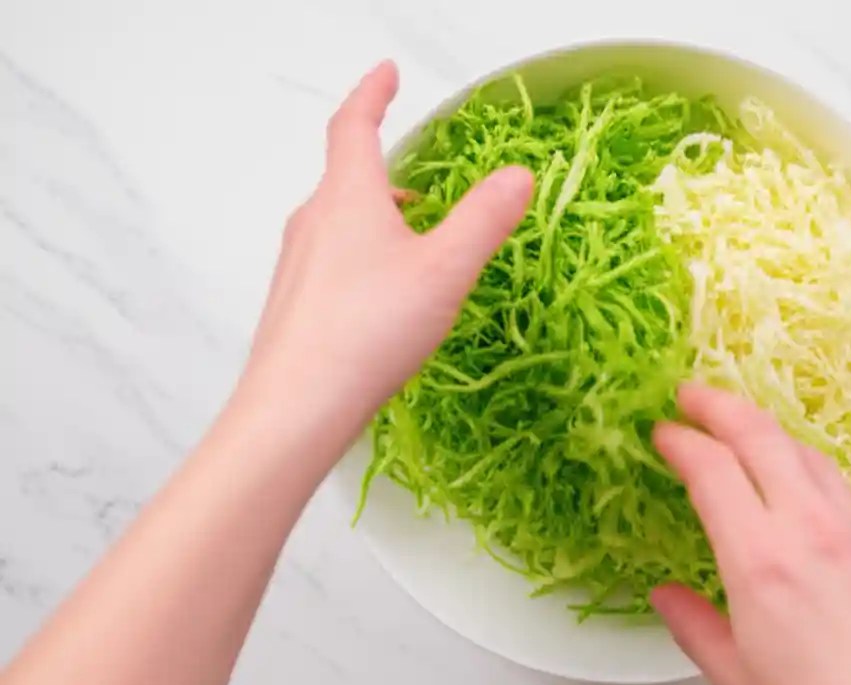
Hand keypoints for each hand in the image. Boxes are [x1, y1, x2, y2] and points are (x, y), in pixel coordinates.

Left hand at [242, 60, 533, 427]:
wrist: (296, 407)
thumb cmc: (371, 327)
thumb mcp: (445, 270)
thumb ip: (485, 219)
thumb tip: (519, 174)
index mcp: (347, 197)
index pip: (353, 126)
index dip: (372, 94)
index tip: (387, 73)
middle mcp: (313, 221)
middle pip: (345, 177)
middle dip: (383, 169)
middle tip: (421, 180)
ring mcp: (297, 264)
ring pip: (338, 221)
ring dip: (376, 216)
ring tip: (414, 239)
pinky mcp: (294, 304)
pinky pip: (331, 260)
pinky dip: (363, 255)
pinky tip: (386, 296)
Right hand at [652, 385, 850, 684]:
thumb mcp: (735, 676)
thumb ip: (694, 627)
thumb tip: (666, 598)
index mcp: (758, 558)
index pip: (709, 469)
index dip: (680, 441)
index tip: (662, 433)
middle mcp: (808, 526)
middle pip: (758, 436)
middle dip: (718, 405)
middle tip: (693, 396)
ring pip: (810, 451)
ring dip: (774, 433)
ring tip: (753, 431)